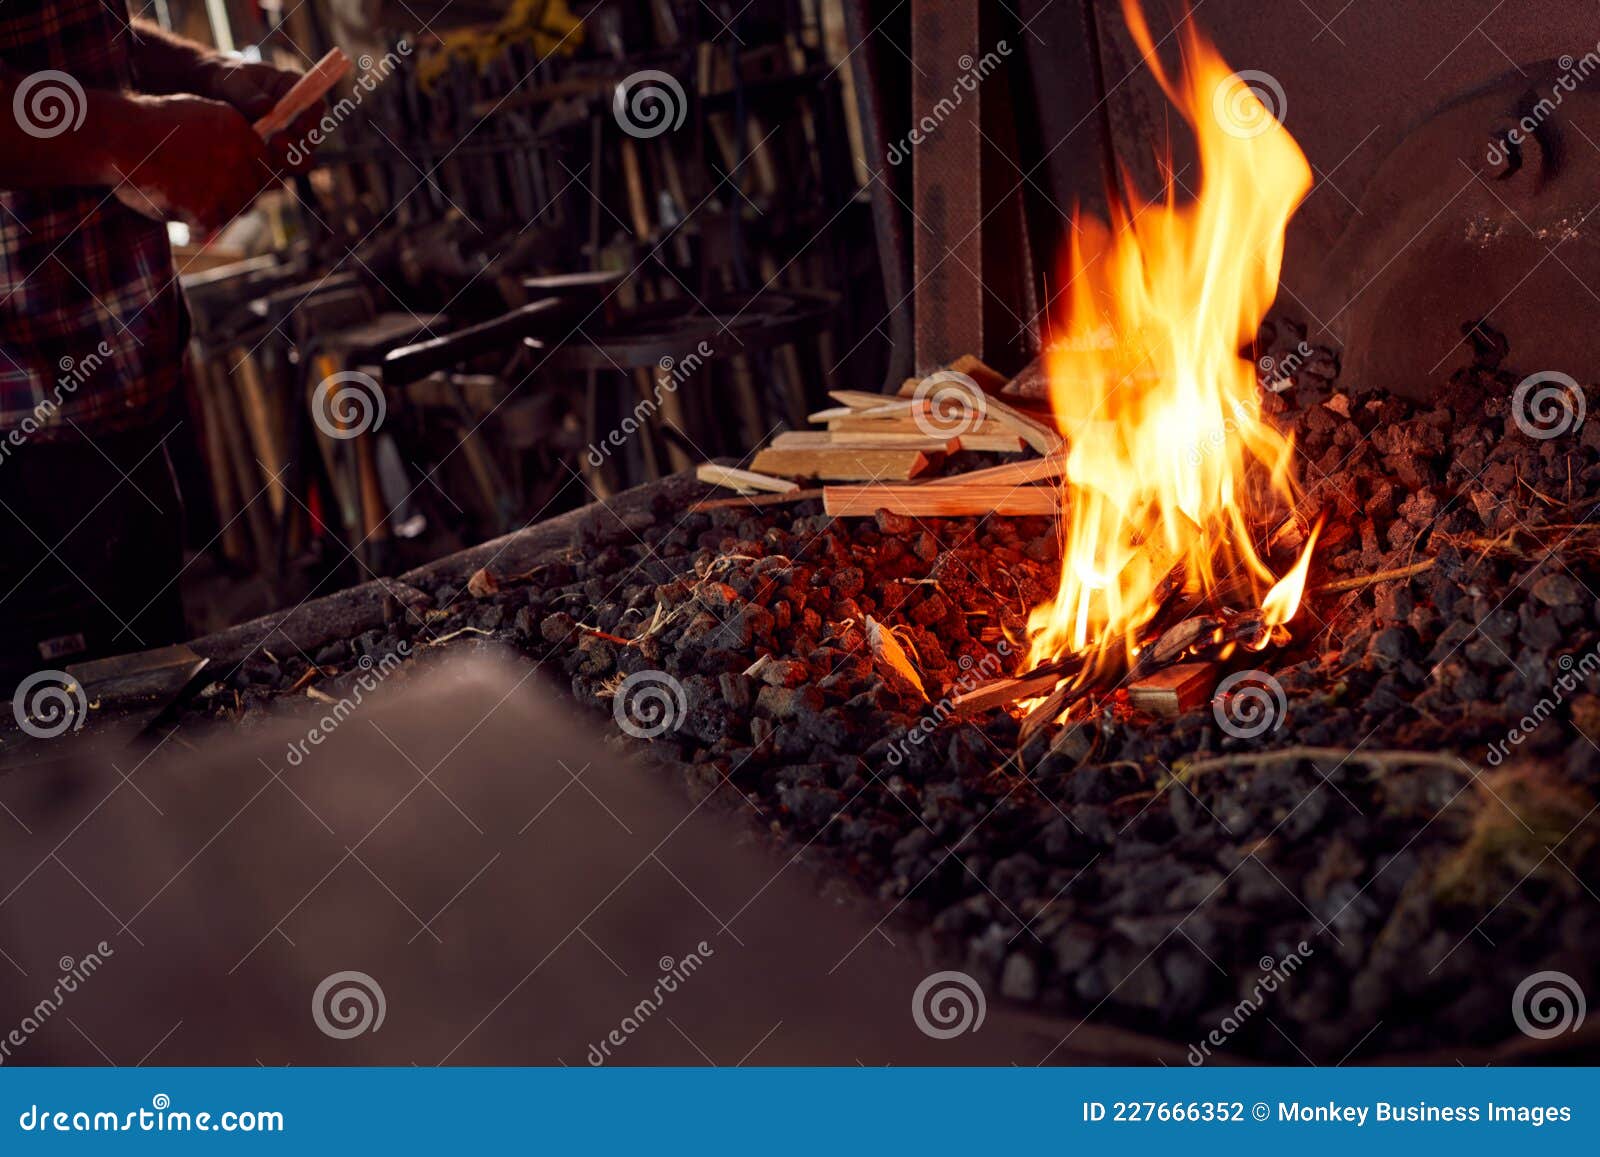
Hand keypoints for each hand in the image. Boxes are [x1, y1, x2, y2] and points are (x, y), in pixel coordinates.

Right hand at [117, 94, 275, 230]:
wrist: (114, 136)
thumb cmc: (149, 126)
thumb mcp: (197, 116)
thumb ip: (230, 138)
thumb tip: (260, 169)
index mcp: (238, 129)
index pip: (268, 168)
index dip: (254, 182)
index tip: (235, 186)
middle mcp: (237, 154)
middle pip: (254, 194)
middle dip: (234, 200)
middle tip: (204, 196)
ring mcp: (223, 182)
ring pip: (234, 212)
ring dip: (213, 213)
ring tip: (184, 198)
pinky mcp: (204, 207)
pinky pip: (209, 227)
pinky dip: (194, 227)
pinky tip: (178, 213)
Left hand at [198, 59, 322, 172]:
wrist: (209, 97)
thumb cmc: (226, 82)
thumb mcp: (232, 80)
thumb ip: (247, 93)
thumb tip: (266, 107)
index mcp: (295, 92)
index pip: (314, 106)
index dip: (311, 117)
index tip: (297, 125)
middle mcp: (298, 120)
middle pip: (311, 138)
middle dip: (299, 144)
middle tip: (277, 142)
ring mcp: (290, 142)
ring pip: (300, 159)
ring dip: (289, 162)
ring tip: (267, 157)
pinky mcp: (276, 160)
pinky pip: (281, 172)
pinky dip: (270, 173)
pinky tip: (255, 170)